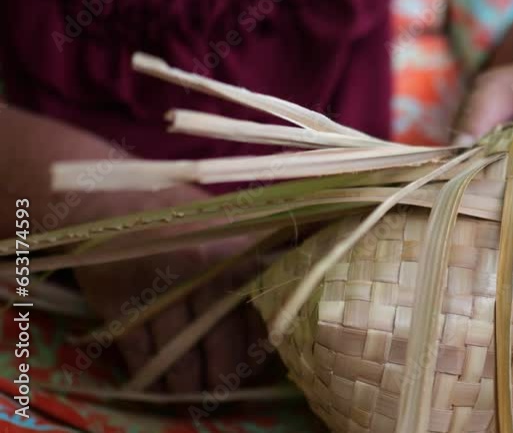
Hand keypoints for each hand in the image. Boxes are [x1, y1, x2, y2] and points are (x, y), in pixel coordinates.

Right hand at [74, 187, 271, 392]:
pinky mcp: (122, 302)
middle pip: (221, 344)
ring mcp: (163, 288)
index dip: (257, 350)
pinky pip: (141, 352)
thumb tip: (322, 249)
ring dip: (187, 384)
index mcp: (239, 252)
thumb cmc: (179, 212)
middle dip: (222, 376)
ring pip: (181, 355)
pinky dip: (151, 374)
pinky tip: (158, 383)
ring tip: (192, 395)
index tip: (255, 367)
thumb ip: (272, 242)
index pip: (259, 316)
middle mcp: (206, 272)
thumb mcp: (233, 217)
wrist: (108, 198)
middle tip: (221, 392)